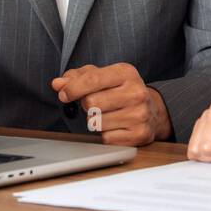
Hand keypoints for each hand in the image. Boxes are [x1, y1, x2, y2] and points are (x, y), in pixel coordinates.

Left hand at [52, 63, 171, 145]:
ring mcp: (140, 114)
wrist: (153, 111)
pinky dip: (106, 134)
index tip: (64, 94)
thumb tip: (58, 84)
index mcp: (126, 73)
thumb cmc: (121, 91)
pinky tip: (116, 126)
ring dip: (96, 121)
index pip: (92, 79)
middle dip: (87, 105)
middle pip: (91, 103)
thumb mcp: (103, 76)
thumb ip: (78, 77)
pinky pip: (106, 138)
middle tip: (96, 104)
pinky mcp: (140, 134)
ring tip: (108, 114)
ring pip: (97, 123)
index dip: (72, 88)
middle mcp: (136, 92)